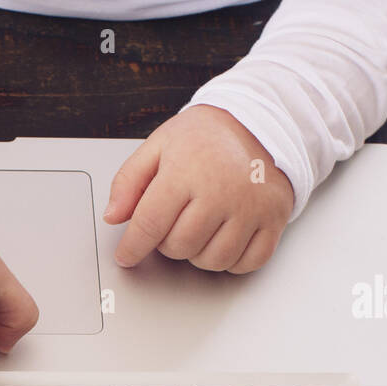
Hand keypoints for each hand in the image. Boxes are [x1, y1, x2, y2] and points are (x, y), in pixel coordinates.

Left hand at [104, 105, 294, 272]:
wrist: (260, 122)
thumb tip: (112, 216)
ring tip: (199, 229)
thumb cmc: (206, 137)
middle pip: (180, 248)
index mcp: (187, 171)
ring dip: (198, 255)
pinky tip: (224, 238)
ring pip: (213, 261)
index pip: (149, 225)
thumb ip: (128, 181)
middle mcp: (222, 191)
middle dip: (168, 244)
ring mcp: (251, 208)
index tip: (125, 256)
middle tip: (173, 223)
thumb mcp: (158, 146)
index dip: (132, 247)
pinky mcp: (274, 219)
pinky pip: (248, 263)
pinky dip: (232, 261)